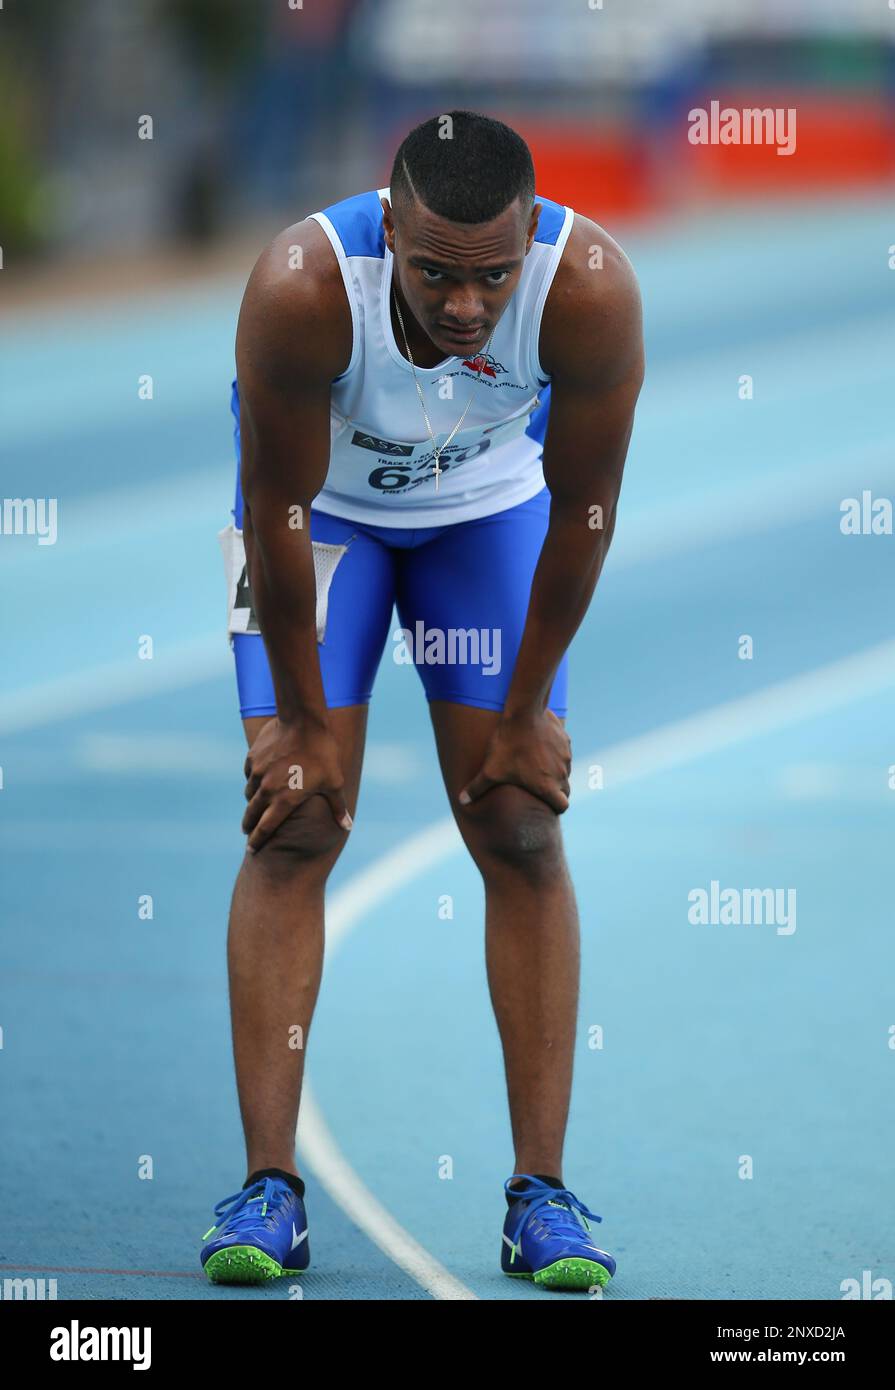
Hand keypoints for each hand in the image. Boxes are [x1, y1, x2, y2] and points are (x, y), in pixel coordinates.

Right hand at [242, 715, 351, 852]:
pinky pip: (249, 774)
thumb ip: (338, 807)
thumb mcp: (334, 782)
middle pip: (251, 814)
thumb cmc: (322, 754)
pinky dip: (253, 780)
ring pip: (249, 793)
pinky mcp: (253, 758)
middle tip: (247, 832)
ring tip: (255, 805)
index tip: (251, 850)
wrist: (303, 722)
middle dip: (249, 826)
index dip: (257, 841)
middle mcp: (266, 789)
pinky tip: (258, 778)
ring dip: (252, 801)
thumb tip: (347, 826)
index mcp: (284, 800)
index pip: (265, 828)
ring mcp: (257, 773)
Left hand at [458, 708, 571, 813]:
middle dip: (555, 791)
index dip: (555, 807)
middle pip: (565, 790)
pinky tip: (540, 747)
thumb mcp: (490, 770)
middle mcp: (561, 774)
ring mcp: (565, 757)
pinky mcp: (565, 741)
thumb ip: (477, 789)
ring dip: (555, 771)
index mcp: (547, 786)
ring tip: (537, 764)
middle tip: (538, 785)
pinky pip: (564, 752)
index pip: (562, 806)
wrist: (524, 714)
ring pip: (564, 771)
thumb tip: (462, 801)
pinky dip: (556, 754)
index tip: (545, 802)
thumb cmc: (508, 746)